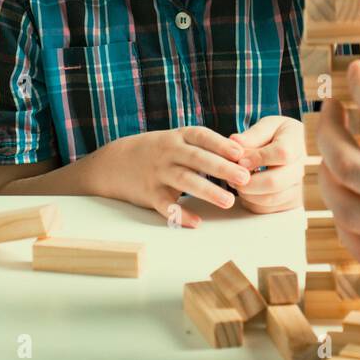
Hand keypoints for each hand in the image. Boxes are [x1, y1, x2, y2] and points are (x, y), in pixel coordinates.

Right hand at [93, 127, 252, 227]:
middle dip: (221, 168)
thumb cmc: (158, 151)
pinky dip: (180, 214)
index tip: (240, 153)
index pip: (201, 137)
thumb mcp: (177, 140)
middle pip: (197, 159)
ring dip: (208, 192)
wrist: (115, 163)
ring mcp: (157, 173)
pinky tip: (197, 222)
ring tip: (229, 202)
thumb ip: (204, 146)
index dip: (221, 144)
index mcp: (178, 137)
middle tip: (244, 178)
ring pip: (185, 181)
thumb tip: (243, 154)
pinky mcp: (149, 193)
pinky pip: (165, 205)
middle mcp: (168, 152)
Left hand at [229, 115, 304, 213]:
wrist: (293, 147)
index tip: (241, 160)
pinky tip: (246, 189)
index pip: (282, 153)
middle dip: (247, 181)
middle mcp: (302, 167)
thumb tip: (235, 142)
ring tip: (236, 181)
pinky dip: (250, 202)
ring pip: (269, 198)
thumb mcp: (267, 125)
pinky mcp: (291, 202)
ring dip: (246, 193)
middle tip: (232, 175)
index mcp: (297, 142)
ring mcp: (298, 187)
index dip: (258, 158)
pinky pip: (267, 209)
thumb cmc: (277, 135)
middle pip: (274, 181)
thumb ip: (253, 134)